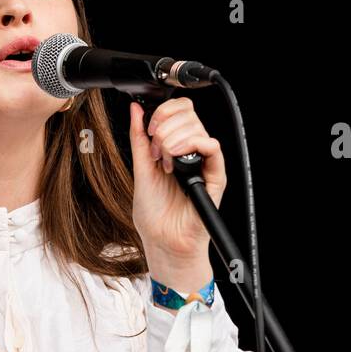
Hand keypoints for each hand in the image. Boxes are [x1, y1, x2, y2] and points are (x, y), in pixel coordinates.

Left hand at [128, 98, 226, 261]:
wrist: (162, 241)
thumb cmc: (154, 213)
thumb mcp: (140, 168)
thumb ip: (139, 138)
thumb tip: (136, 110)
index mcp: (175, 147)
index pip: (180, 110)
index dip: (164, 112)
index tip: (150, 130)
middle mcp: (192, 152)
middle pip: (189, 114)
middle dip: (165, 128)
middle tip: (156, 152)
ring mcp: (203, 163)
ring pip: (198, 127)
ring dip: (173, 140)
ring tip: (164, 164)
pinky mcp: (214, 177)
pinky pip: (213, 148)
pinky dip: (193, 146)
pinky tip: (177, 161)